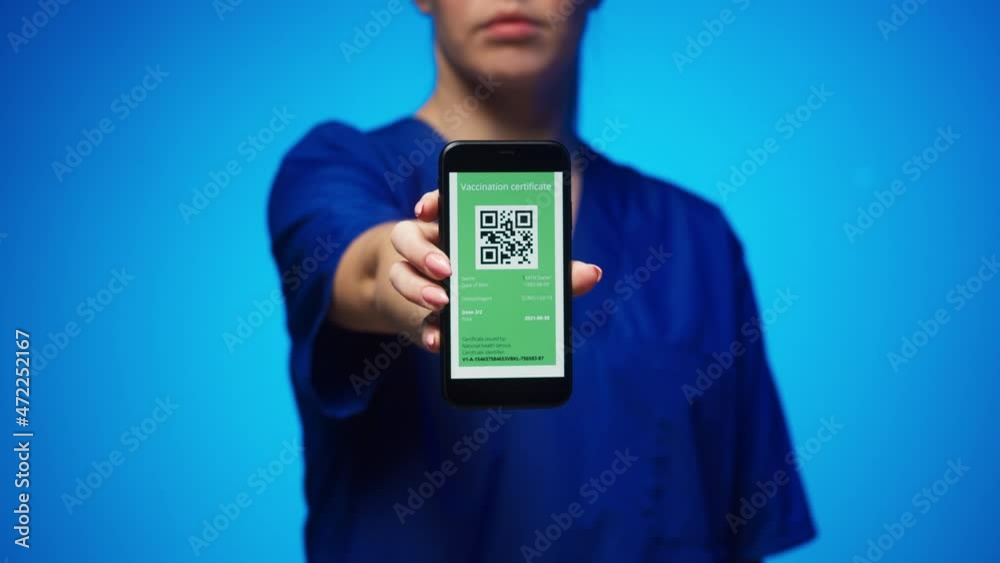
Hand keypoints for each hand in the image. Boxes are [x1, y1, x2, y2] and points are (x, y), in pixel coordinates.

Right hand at [388, 190, 601, 351]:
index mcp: (454, 230)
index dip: (433, 200)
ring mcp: (414, 281)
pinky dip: (427, 330)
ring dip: (419, 288)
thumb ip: (551, 272)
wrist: (450, 315)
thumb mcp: (518, 275)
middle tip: (447, 269)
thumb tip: (591, 273)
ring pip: (400, 273)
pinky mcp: (413, 315)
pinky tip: (440, 339)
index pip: (437, 203)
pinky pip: (411, 319)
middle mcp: (427, 249)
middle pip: (408, 237)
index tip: (429, 208)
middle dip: (424, 251)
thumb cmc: (490, 284)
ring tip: (444, 302)